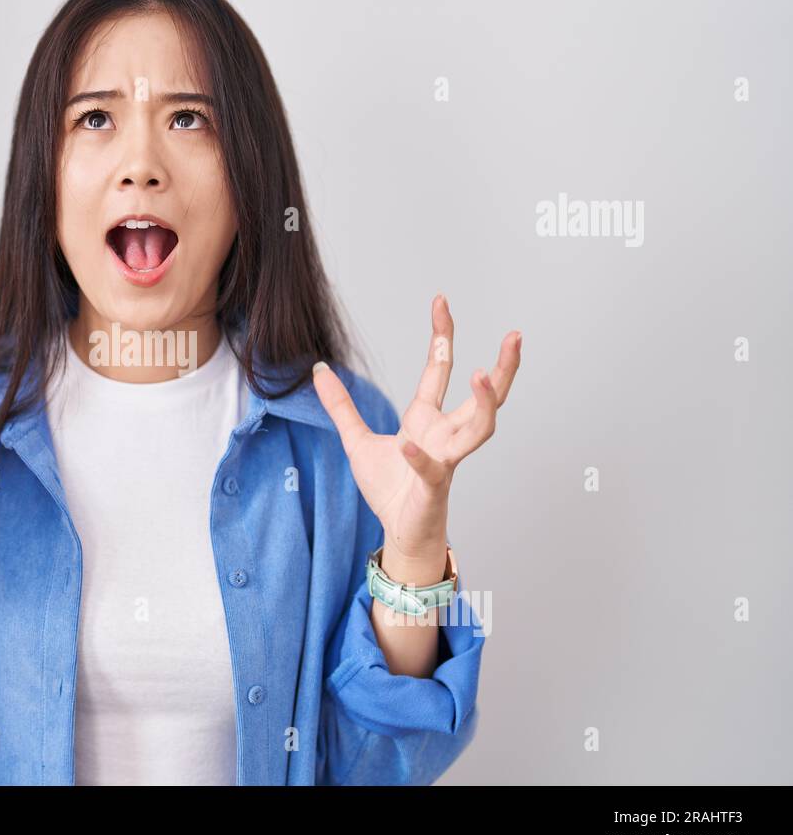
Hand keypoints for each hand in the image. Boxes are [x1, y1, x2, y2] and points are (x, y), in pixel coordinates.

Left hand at [313, 294, 519, 561]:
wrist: (398, 533)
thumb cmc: (390, 489)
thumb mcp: (357, 440)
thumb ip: (341, 406)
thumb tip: (318, 370)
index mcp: (427, 418)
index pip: (440, 368)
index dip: (442, 334)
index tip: (441, 301)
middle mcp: (445, 434)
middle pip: (485, 396)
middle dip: (503, 367)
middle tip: (515, 336)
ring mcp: (445, 459)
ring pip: (480, 429)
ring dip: (486, 403)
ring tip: (483, 374)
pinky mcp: (434, 487)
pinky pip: (432, 468)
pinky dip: (420, 457)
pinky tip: (409, 444)